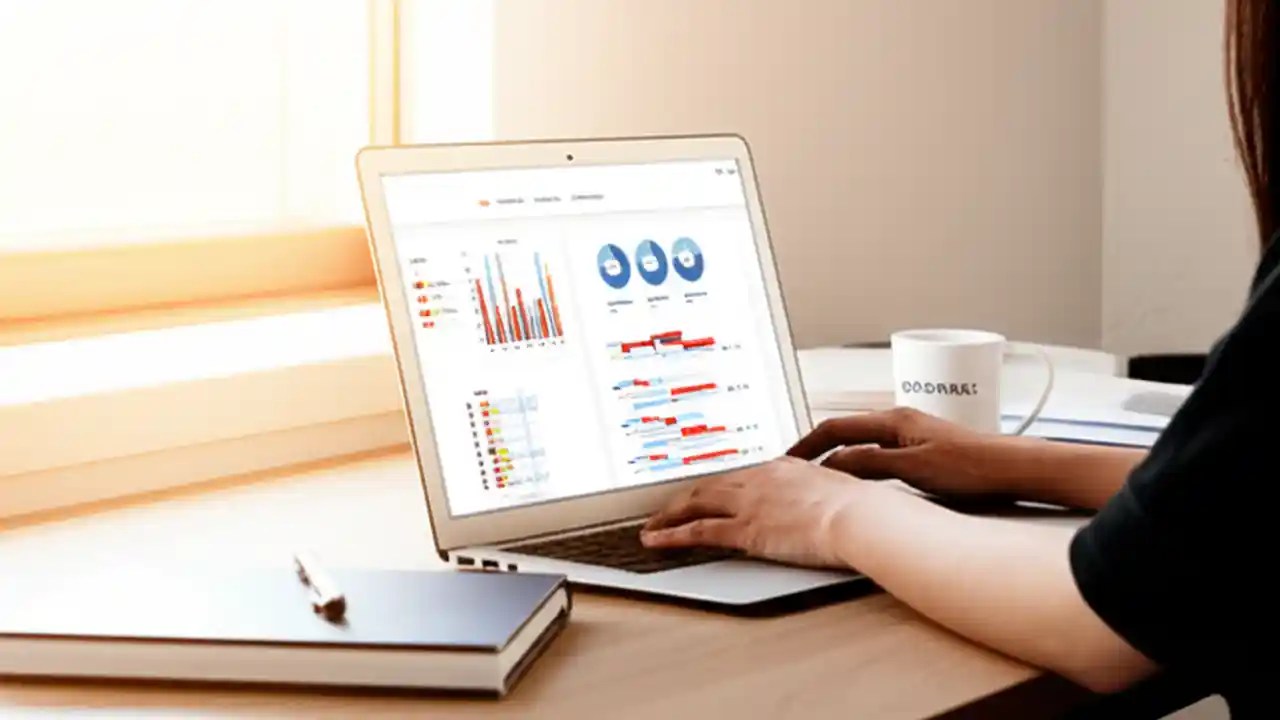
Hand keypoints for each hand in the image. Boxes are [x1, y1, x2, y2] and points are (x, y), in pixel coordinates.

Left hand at [640, 457, 863, 567]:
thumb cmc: (860, 509)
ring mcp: (749, 502)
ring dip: (669, 516)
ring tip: (652, 526)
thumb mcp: (836, 490)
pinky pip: (698, 531)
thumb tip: (820, 504)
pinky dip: (672, 536)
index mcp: (781, 467)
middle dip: (683, 498)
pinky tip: (657, 540)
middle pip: (709, 485)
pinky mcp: (745, 529)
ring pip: (695, 503)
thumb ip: (818, 494)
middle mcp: (759, 479)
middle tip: (666, 508)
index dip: (716, 485)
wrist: (860, 517)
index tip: (705, 492)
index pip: (737, 475)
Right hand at [788, 407, 1018, 497]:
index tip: (786, 459)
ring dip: (837, 459)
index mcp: (893, 420)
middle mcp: (899, 422)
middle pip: (845, 432)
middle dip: (816, 449)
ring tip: (817, 479)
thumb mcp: (914, 468)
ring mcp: (910, 436)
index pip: (836, 427)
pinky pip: (876, 455)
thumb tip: (833, 465)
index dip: (808, 443)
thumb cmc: (972, 467)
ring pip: (860, 445)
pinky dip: (857, 467)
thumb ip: (871, 464)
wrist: (1011, 470)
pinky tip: (856, 484)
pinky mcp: (920, 452)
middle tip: (793, 470)